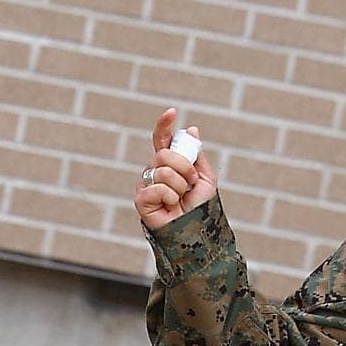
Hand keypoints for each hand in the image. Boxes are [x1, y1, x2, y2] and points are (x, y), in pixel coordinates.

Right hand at [135, 108, 216, 229]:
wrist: (196, 232)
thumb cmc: (200, 208)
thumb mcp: (205, 178)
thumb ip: (196, 155)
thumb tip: (191, 130)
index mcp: (169, 164)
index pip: (162, 139)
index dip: (164, 125)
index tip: (172, 112)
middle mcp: (155, 171)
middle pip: (164, 154)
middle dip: (184, 167)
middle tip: (190, 182)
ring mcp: (146, 185)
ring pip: (162, 170)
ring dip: (179, 185)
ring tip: (181, 198)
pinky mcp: (141, 200)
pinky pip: (156, 187)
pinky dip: (169, 197)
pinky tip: (170, 206)